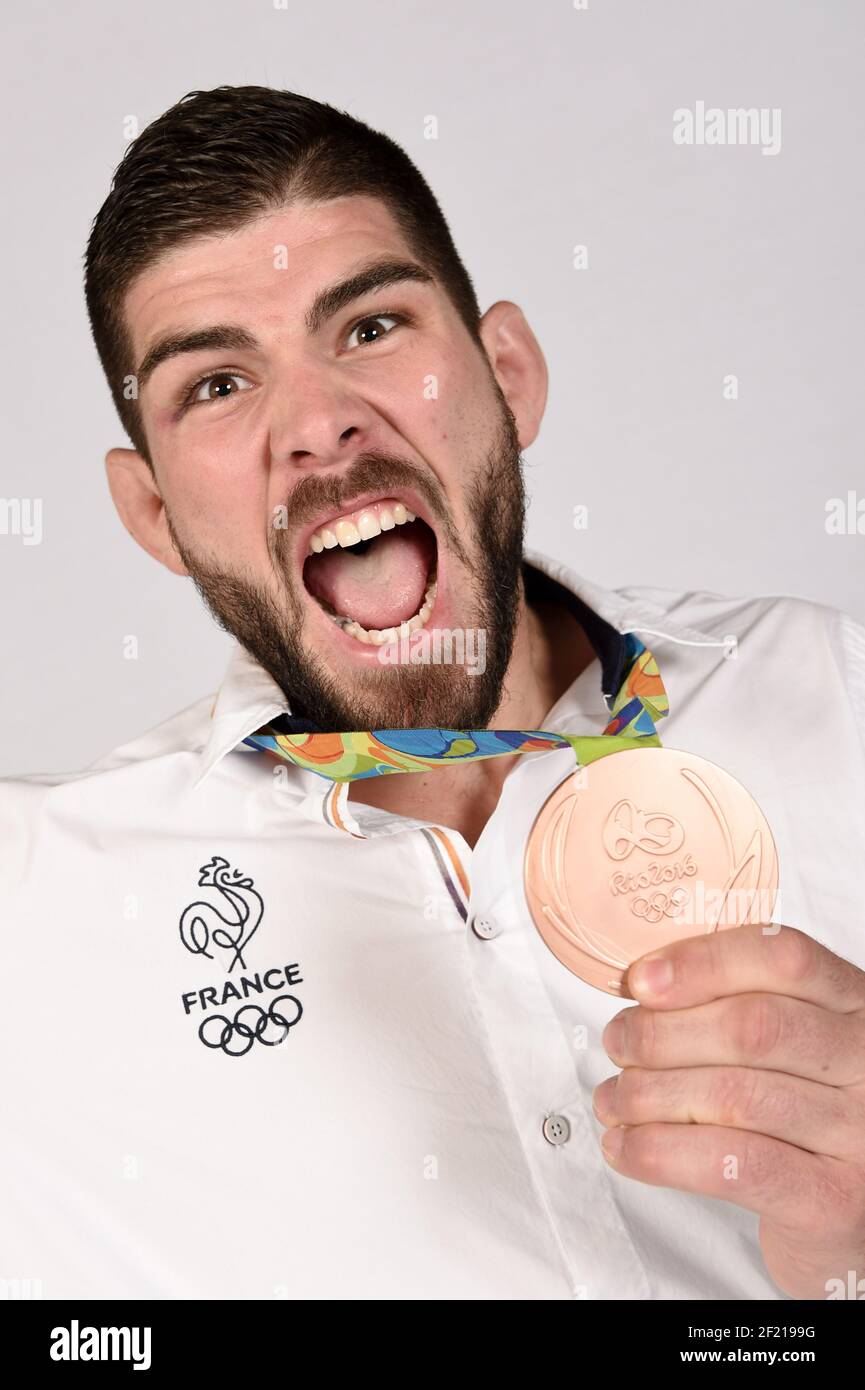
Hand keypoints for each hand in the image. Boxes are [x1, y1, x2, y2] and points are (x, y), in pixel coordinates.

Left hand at [592, 923, 864, 1299]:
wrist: (846, 1212)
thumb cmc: (802, 1114)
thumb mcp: (791, 1043)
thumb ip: (734, 1003)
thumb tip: (641, 985)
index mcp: (854, 1003)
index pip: (783, 957)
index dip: (702, 963)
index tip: (640, 982)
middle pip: (751, 1027)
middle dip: (661, 1033)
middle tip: (618, 1042)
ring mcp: (857, 1134)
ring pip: (732, 1096)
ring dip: (649, 1094)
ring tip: (613, 1099)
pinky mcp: (832, 1201)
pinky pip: (732, 1166)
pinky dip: (662, 1152)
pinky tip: (627, 1147)